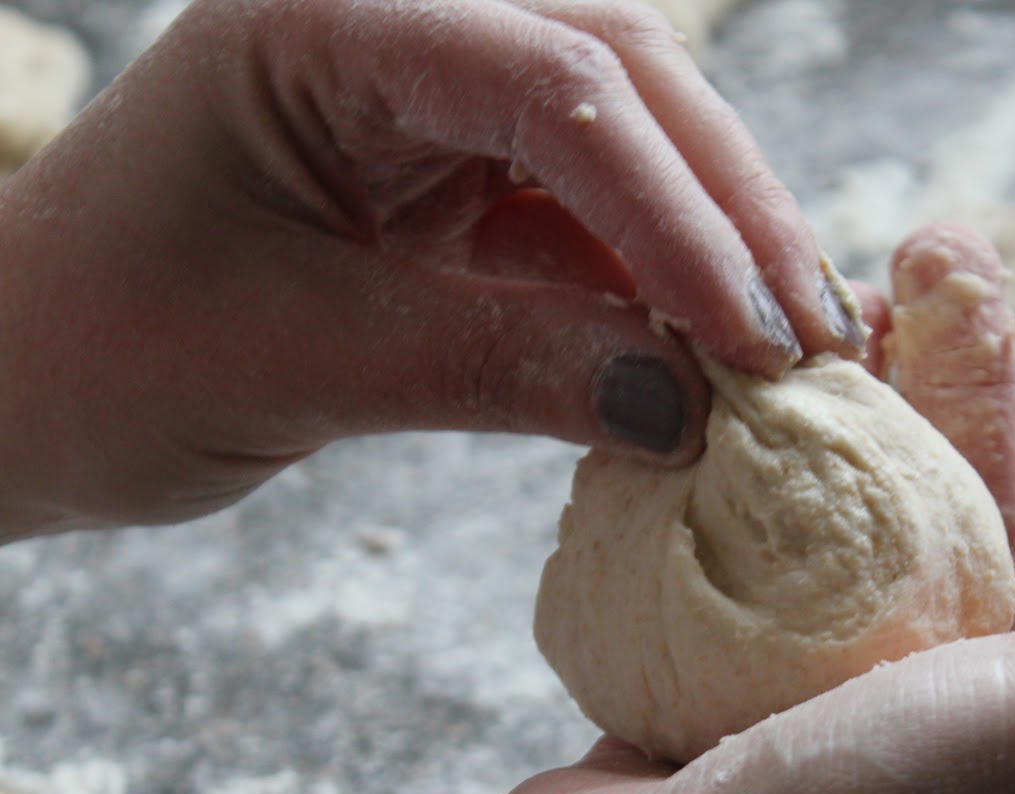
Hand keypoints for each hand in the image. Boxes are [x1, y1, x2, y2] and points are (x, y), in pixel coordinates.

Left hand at [0, 0, 862, 541]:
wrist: (16, 386)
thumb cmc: (97, 353)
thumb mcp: (298, 360)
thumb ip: (500, 370)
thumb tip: (689, 410)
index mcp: (325, 18)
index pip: (552, 85)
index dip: (675, 214)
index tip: (752, 341)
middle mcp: (397, 29)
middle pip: (623, 83)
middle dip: (729, 215)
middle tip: (811, 343)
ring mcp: (434, 102)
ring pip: (631, 143)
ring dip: (714, 250)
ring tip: (789, 360)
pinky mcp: (460, 179)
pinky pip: (593, 219)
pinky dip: (659, 290)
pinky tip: (708, 358)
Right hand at [239, 225, 1014, 793]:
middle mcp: (967, 714)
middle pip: (986, 501)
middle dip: (973, 368)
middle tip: (939, 243)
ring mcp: (834, 704)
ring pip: (859, 516)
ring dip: (856, 403)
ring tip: (825, 292)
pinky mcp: (718, 694)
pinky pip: (743, 555)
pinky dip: (742, 474)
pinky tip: (726, 395)